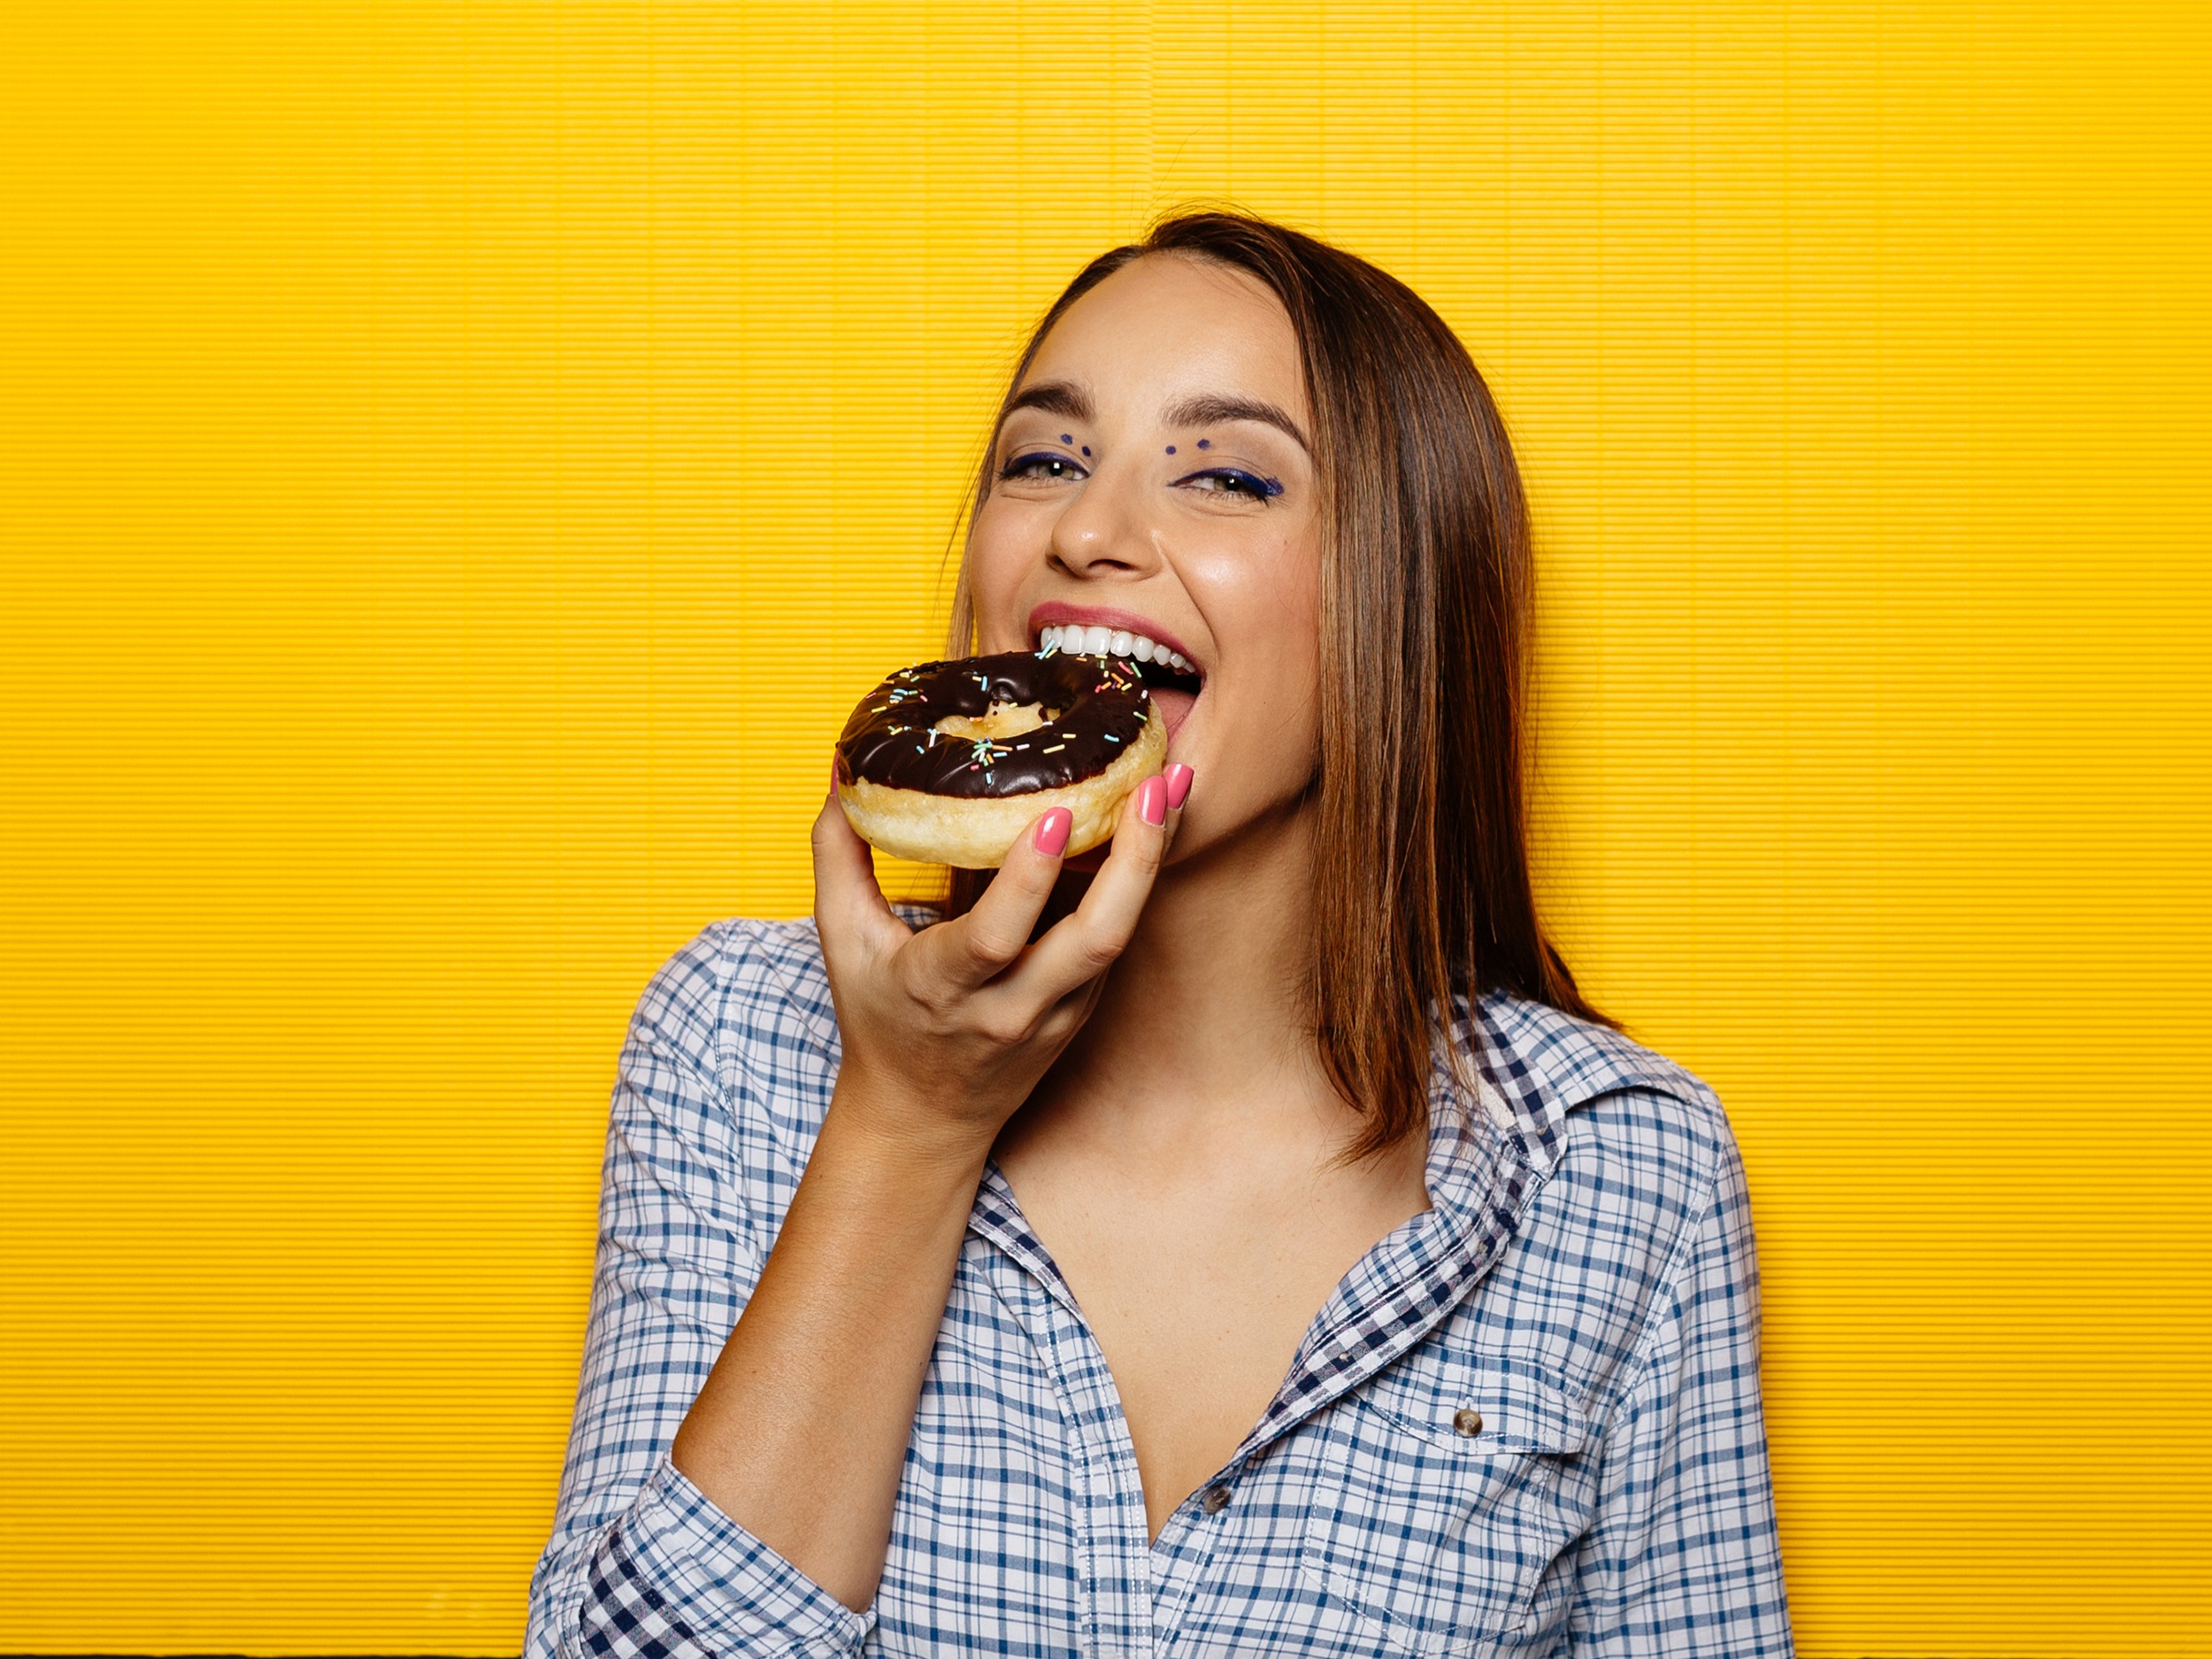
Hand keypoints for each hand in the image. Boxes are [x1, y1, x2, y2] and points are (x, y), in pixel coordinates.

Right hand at [811, 770, 1187, 1167]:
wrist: (923, 1120)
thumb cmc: (879, 1020)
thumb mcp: (843, 942)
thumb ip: (840, 853)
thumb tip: (843, 766)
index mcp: (941, 987)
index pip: (995, 937)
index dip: (1029, 879)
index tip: (1058, 814)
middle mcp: (1009, 1008)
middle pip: (1092, 940)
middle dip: (1134, 860)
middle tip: (1158, 784)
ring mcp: (1055, 1015)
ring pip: (1118, 939)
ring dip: (1152, 861)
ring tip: (1175, 786)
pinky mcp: (1082, 1011)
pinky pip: (1116, 941)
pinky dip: (1137, 882)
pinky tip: (1155, 822)